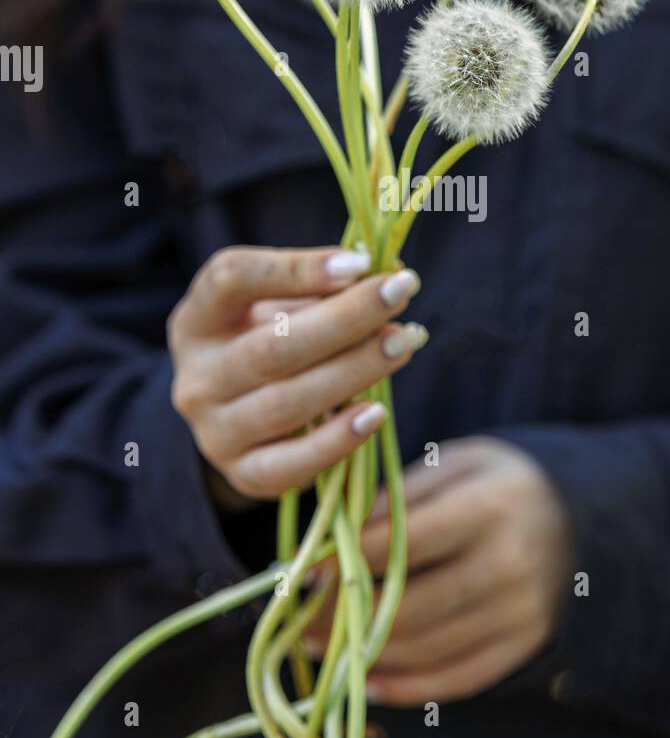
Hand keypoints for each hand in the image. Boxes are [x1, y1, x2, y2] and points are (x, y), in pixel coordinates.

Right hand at [167, 245, 426, 508]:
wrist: (237, 417)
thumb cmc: (268, 343)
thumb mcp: (277, 306)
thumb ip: (321, 288)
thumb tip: (389, 271)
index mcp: (198, 320)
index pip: (232, 279)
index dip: (296, 269)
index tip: (360, 263)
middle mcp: (196, 378)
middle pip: (270, 348)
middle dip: (346, 319)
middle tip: (401, 292)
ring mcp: (215, 433)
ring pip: (287, 403)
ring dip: (355, 370)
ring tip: (405, 342)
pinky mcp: (245, 474)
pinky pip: (292, 464)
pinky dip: (337, 440)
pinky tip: (377, 412)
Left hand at [304, 437, 571, 703]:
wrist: (581, 513)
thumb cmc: (498, 481)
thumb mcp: (454, 466)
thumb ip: (395, 499)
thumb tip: (328, 542)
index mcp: (491, 505)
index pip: (404, 544)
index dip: (346, 562)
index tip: (302, 571)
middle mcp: (511, 563)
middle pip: (411, 606)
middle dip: (344, 618)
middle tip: (299, 621)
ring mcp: (523, 611)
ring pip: (428, 648)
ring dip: (365, 654)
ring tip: (320, 647)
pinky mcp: (527, 645)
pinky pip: (459, 678)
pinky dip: (409, 685)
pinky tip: (369, 678)